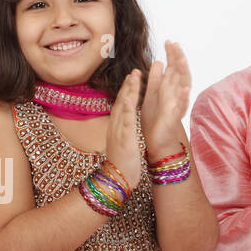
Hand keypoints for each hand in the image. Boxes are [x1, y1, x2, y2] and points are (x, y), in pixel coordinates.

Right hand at [105, 70, 143, 188]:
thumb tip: (123, 125)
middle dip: (128, 85)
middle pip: (121, 101)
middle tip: (135, 70)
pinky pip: (126, 121)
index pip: (121, 105)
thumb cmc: (120, 164)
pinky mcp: (124, 139)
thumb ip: (121, 132)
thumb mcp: (120, 143)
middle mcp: (115, 126)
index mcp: (116, 127)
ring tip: (134, 77)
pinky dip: (129, 108)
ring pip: (123, 107)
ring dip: (128, 91)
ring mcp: (118, 131)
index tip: (132, 78)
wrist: (115, 180)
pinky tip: (131, 98)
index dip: (126, 90)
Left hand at [140, 40, 192, 158]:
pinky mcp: (175, 117)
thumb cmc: (155, 119)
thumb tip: (158, 61)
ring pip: (183, 86)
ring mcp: (177, 105)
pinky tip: (185, 88)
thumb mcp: (152, 95)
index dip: (171, 55)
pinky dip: (183, 97)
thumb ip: (155, 79)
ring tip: (181, 59)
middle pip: (179, 73)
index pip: (172, 67)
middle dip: (178, 58)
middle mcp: (175, 94)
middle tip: (175, 44)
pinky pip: (181, 106)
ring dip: (183, 73)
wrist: (157, 140)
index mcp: (169, 88)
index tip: (168, 41)